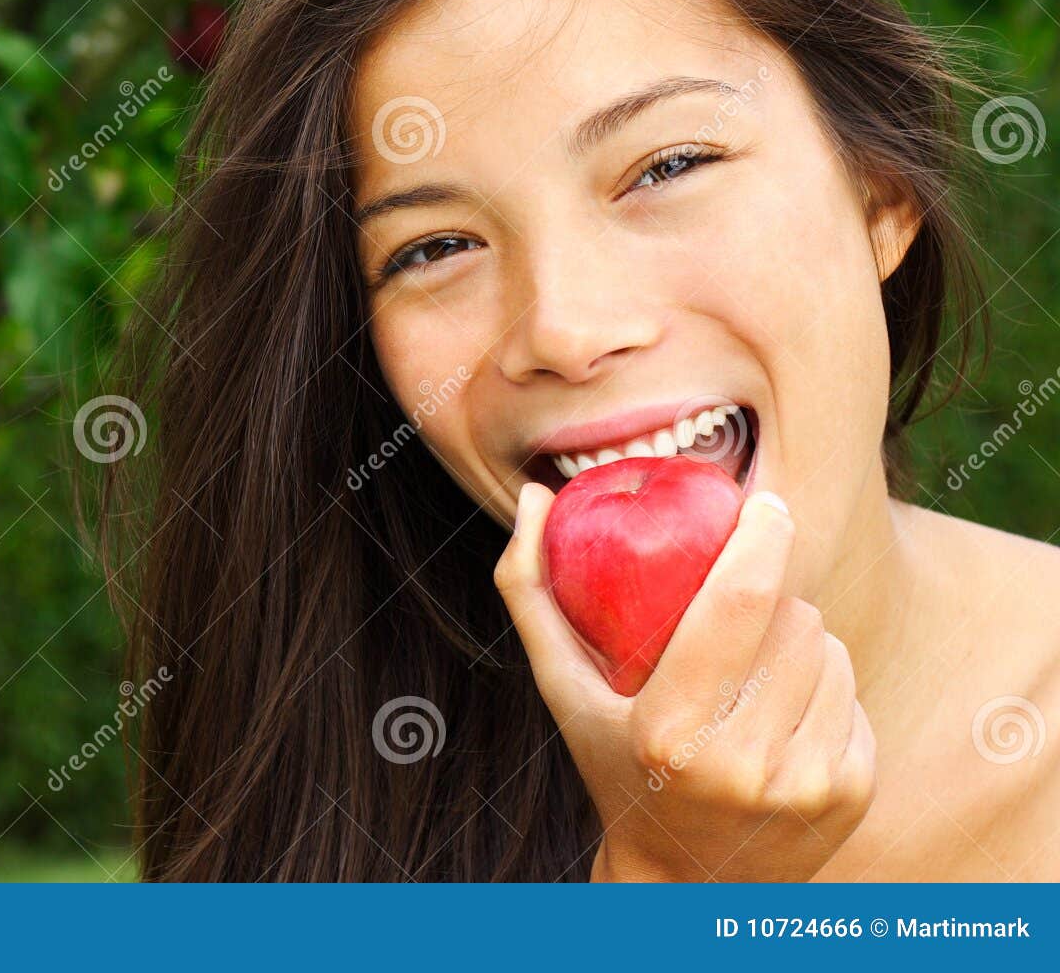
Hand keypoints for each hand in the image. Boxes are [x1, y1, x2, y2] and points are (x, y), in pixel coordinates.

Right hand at [494, 482, 877, 881]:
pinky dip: (824, 687)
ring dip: (801, 638)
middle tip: (739, 610)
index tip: (764, 504)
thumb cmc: (611, 765)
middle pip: (794, 618)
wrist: (684, 889)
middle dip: (773, 596)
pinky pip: (853, 695)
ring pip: (831, 650)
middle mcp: (742, 764)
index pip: (738, 605)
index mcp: (669, 730)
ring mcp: (803, 785)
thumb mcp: (562, 688)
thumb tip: (532, 494)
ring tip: (754, 667)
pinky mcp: (849, 795)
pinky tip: (784, 713)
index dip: (761, 540)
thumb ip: (531, 591)